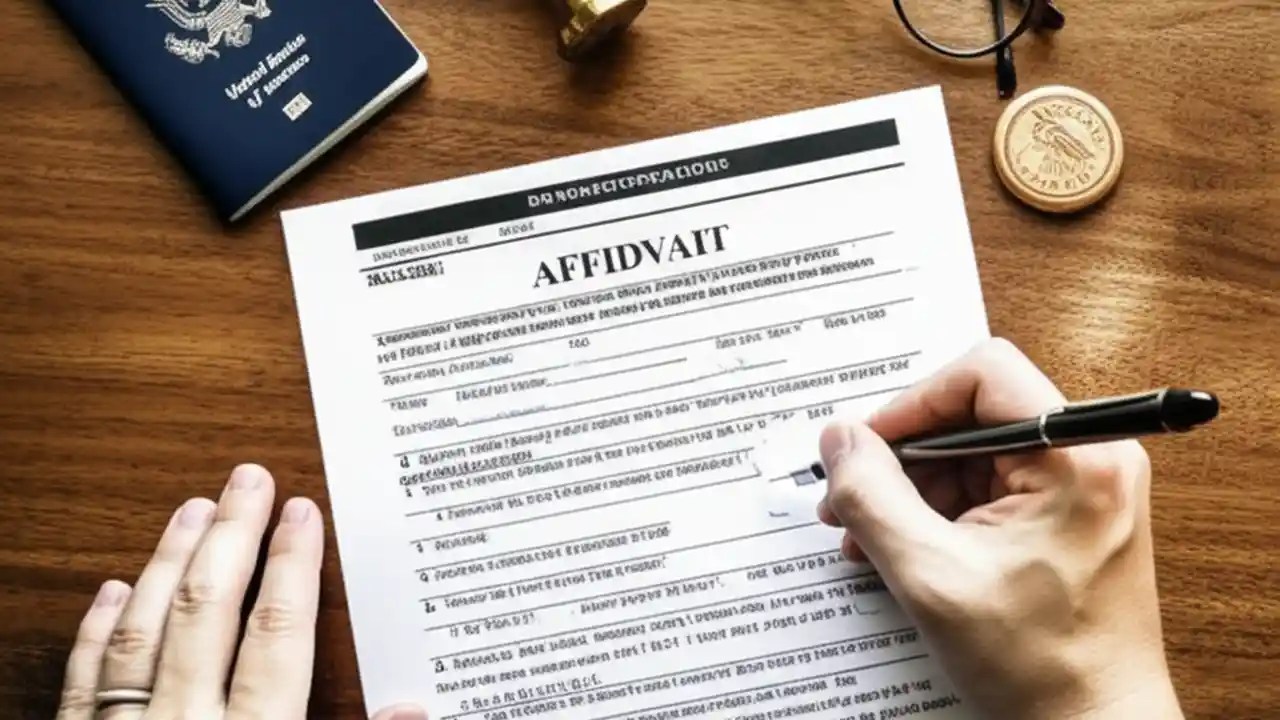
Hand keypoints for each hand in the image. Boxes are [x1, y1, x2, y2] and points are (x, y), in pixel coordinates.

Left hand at [55, 464, 428, 719]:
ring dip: (165, 563)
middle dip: (230, 539)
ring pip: (139, 633)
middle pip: (205, 615)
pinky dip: (95, 632)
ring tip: (191, 509)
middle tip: (248, 477)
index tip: (302, 512)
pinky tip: (109, 590)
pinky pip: (80, 683)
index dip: (291, 567)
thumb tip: (416, 708)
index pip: (275, 637)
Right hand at [817, 339, 1183, 719]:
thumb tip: (839, 440)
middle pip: (972, 416)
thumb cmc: (1042, 667)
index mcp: (1078, 458)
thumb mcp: (931, 577)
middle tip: (850, 496)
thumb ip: (872, 498)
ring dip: (912, 490)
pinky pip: (987, 488)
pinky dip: (937, 513)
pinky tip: (900, 546)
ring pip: (972, 454)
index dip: (912, 404)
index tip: (867, 445)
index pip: (983, 375)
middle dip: (901, 458)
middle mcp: (1091, 458)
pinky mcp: (1066, 515)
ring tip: (868, 534)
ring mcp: (1081, 487)